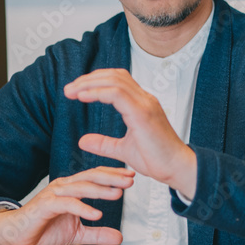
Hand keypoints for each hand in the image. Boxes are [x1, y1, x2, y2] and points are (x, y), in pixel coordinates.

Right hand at [0, 166, 133, 244]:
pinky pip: (67, 204)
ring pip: (81, 187)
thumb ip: (97, 234)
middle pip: (91, 176)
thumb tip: (119, 237)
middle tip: (130, 179)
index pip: (96, 176)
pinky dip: (83, 208)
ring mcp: (54, 194)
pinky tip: (96, 214)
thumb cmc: (44, 229)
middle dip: (112, 177)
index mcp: (72, 188)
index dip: (113, 175)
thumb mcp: (77, 234)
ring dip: (100, 190)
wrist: (17, 235)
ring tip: (118, 194)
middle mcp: (64, 186)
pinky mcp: (46, 205)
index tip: (131, 177)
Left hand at [64, 69, 198, 198]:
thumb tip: (83, 140)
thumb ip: (104, 144)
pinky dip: (98, 92)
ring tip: (71, 92)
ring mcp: (145, 104)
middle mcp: (145, 99)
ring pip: (114, 81)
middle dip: (88, 79)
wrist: (176, 168)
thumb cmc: (157, 159)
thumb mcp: (124, 150)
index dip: (95, 81)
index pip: (118, 81)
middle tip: (68, 89)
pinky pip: (117, 94)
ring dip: (89, 83)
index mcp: (142, 104)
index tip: (75, 91)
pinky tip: (83, 97)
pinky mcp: (143, 113)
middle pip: (114, 76)